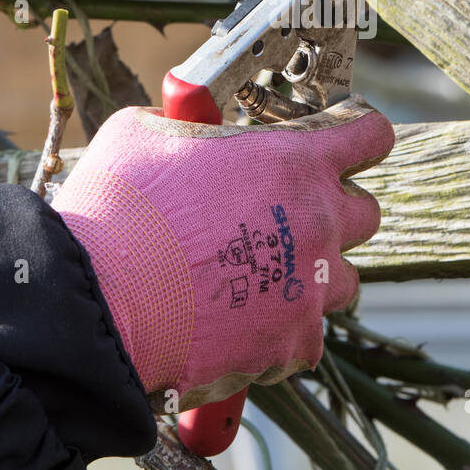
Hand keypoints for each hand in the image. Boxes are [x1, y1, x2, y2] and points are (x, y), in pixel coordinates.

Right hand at [51, 98, 393, 406]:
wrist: (100, 298)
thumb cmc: (118, 208)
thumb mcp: (143, 135)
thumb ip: (182, 126)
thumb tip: (180, 126)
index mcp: (294, 162)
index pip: (369, 136)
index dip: (360, 136)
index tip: (349, 143)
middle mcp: (317, 223)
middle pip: (365, 215)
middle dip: (333, 214)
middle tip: (288, 218)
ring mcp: (309, 288)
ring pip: (341, 282)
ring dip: (311, 278)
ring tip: (259, 280)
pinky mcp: (290, 344)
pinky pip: (304, 340)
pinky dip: (278, 335)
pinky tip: (236, 326)